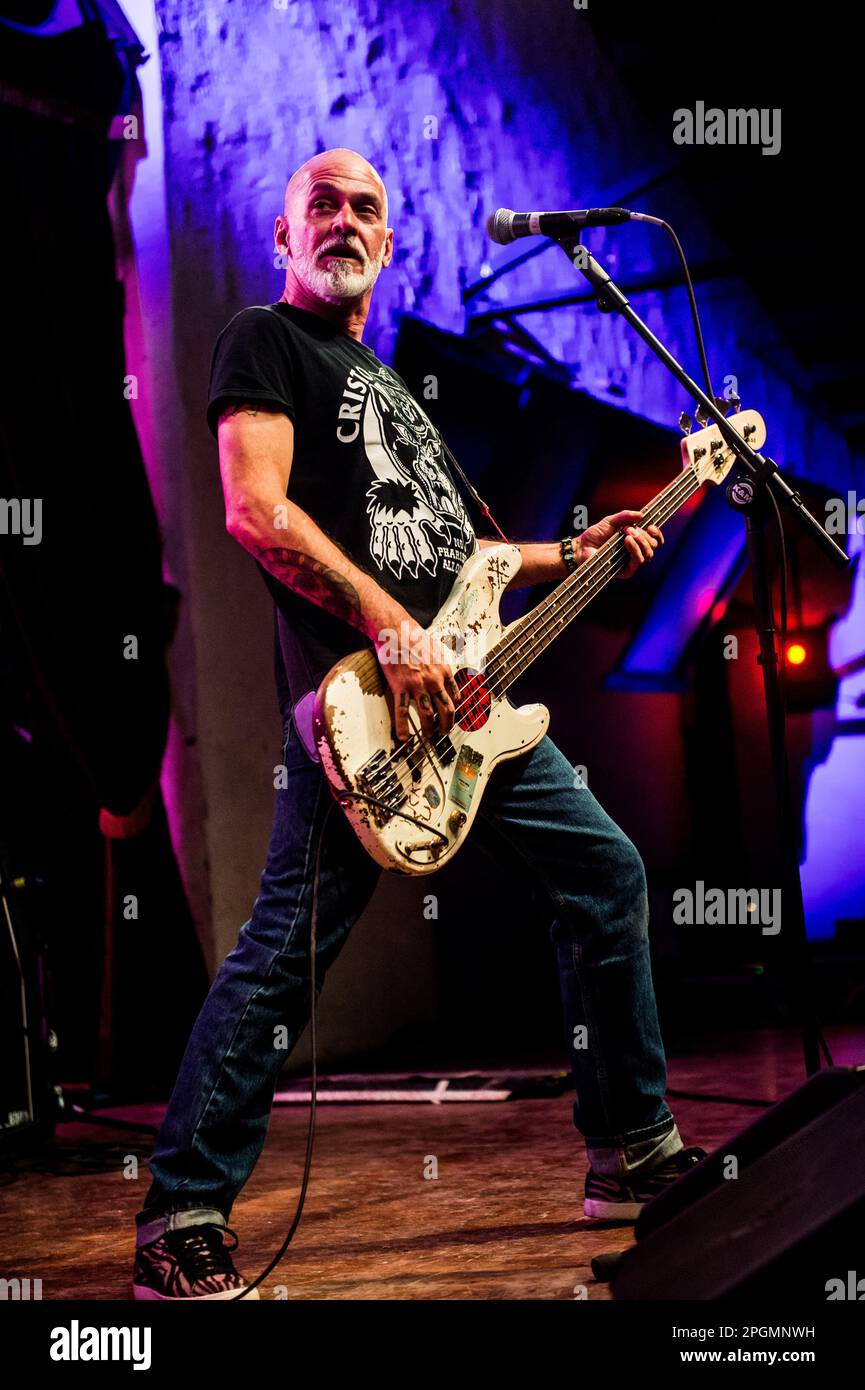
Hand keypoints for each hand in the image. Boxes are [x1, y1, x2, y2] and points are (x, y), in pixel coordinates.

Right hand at [373, 618, 460, 741]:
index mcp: (444, 670)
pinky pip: (402, 712)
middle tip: (444, 731)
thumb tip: (442, 668)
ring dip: (430, 729)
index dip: (455, 708)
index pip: (455, 695)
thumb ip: (440, 662)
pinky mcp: (401, 687)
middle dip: (447, 724)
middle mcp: (434, 680)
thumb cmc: (413, 635)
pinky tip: (404, 738)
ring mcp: (417, 685)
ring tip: (429, 736)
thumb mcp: (435, 648)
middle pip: (446, 709)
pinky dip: (403, 728)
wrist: (396, 629)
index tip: (452, 715)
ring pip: (428, 714)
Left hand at [577, 510, 663, 578]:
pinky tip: (627, 541)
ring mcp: (632, 562)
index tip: (651, 526)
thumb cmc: (596, 534)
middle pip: (653, 546)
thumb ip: (625, 516)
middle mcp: (637, 552)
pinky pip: (638, 561)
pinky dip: (635, 549)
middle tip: (628, 529)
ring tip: (627, 534)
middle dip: (644, 535)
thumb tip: (642, 515)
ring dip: (640, 541)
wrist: (582, 547)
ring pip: (648, 554)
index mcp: (637, 540)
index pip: (655, 540)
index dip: (657, 534)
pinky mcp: (627, 571)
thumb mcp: (611, 521)